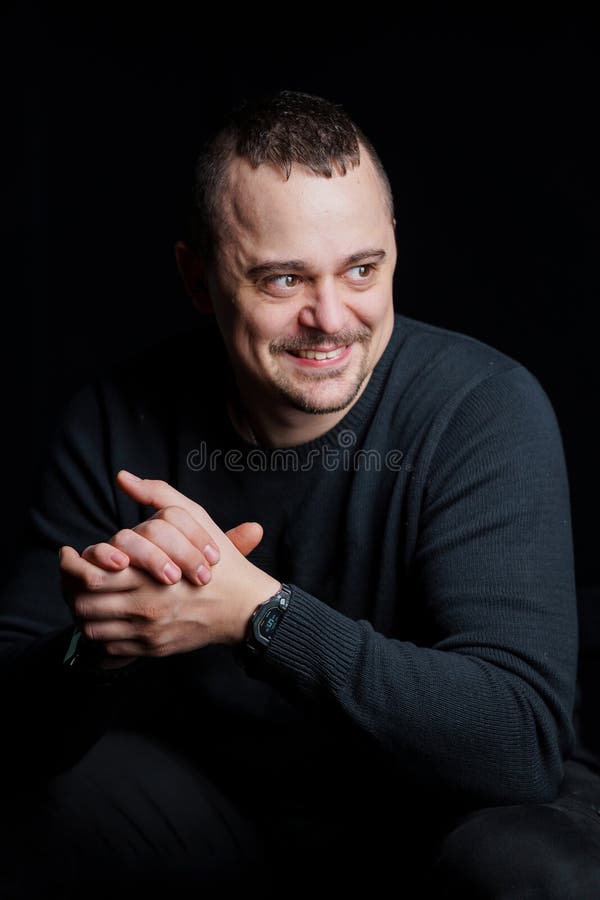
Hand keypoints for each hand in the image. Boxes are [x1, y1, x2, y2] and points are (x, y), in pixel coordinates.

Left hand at [59, 472, 280, 657]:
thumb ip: (158, 495)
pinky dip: (99, 633)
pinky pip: (109, 647)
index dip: (70, 565)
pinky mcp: (152, 649)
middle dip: (68, 588)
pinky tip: (102, 617)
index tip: (67, 554)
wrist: (245, 608)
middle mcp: (145, 606)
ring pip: (92, 626)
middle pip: (85, 602)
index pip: (91, 574)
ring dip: (81, 611)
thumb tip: (123, 478)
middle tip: (69, 575)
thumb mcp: (194, 519)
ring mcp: (148, 631)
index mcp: (149, 574)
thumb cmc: (220, 562)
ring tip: (81, 596)